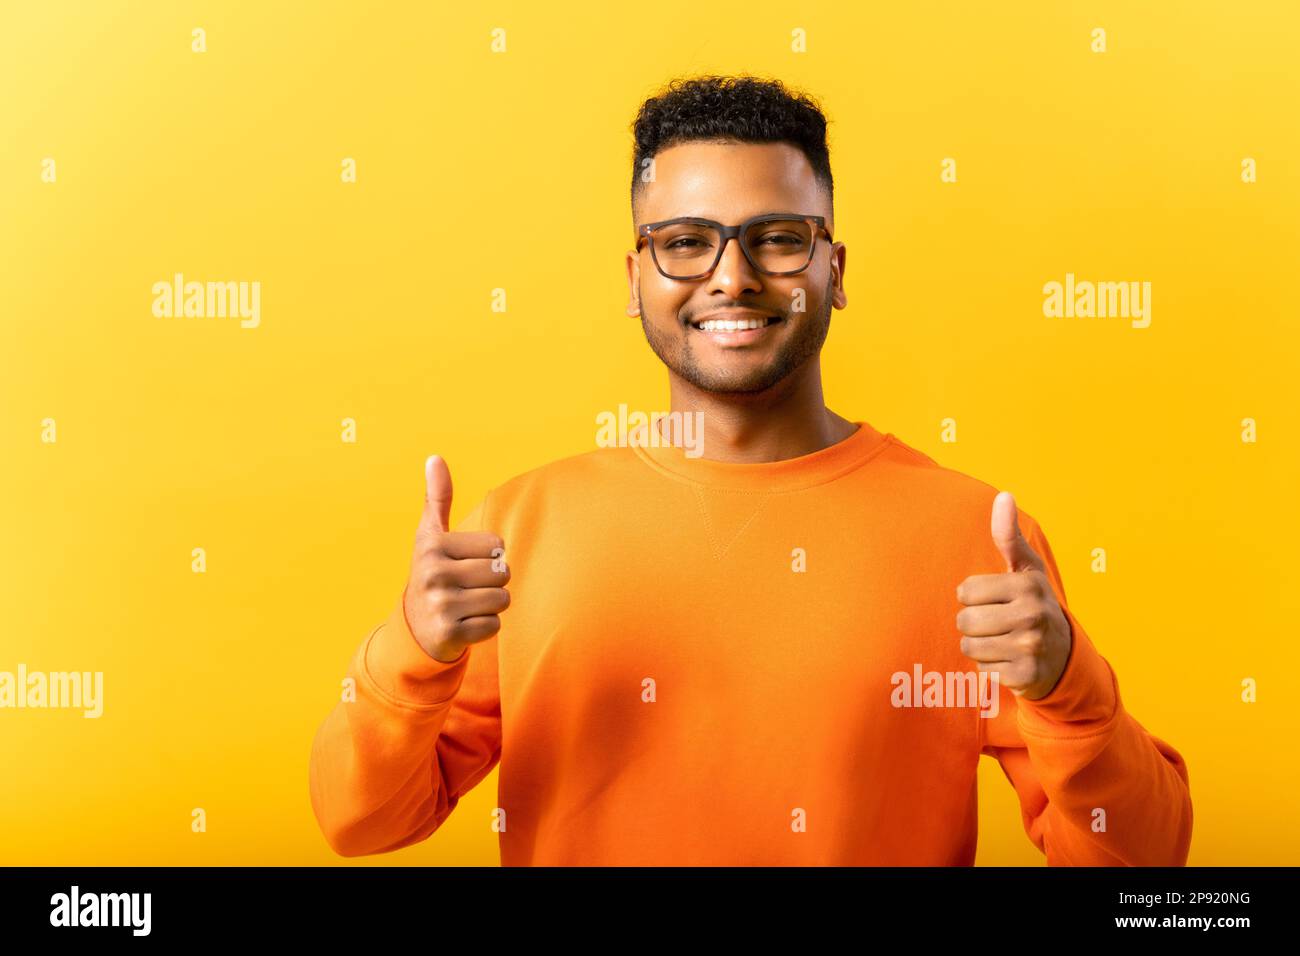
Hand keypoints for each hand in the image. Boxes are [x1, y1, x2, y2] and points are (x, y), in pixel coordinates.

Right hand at [402, 455, 509, 662]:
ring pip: (502, 600)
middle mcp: (434, 574)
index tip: (464, 563)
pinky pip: (494, 626)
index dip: (489, 556)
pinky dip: (485, 627)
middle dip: (493, 581)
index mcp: (433, 546)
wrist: (413, 627)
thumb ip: (437, 498)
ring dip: (491, 605)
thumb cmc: (432, 572)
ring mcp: (441, 606)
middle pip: (503, 573)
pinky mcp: (450, 634)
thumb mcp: (430, 535)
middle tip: (467, 587)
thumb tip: (435, 458)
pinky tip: (464, 624)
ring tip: (467, 604)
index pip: (497, 546)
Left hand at [955, 491, 1071, 699]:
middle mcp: (1033, 615)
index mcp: (1028, 585)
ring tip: (1002, 641)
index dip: (972, 598)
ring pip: (969, 647)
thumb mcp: (1026, 570)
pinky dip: (990, 668)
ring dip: (979, 647)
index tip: (994, 600)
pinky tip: (1009, 660)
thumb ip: (1008, 536)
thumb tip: (1004, 495)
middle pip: (965, 621)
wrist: (1063, 656)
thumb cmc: (1034, 604)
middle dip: (973, 624)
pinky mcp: (1025, 676)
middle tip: (997, 624)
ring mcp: (1031, 647)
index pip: (965, 593)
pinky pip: (982, 670)